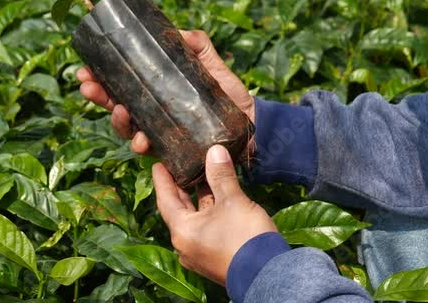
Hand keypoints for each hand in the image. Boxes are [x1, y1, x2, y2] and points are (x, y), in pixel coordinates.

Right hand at [76, 29, 255, 155]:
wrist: (252, 123)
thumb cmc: (229, 93)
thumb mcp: (212, 64)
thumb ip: (198, 45)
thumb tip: (178, 31)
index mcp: (154, 91)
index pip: (120, 84)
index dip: (100, 78)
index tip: (85, 69)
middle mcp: (151, 112)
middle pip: (115, 105)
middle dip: (97, 97)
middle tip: (87, 86)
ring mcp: (159, 132)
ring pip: (127, 128)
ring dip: (117, 120)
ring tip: (119, 110)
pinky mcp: (172, 150)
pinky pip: (150, 150)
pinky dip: (141, 144)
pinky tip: (141, 139)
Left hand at [153, 144, 277, 285]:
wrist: (268, 276)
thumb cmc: (245, 238)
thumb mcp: (233, 201)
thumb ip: (221, 176)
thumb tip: (214, 151)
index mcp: (181, 231)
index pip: (165, 199)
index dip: (162, 179)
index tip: (159, 164)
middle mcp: (185, 244)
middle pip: (178, 210)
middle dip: (180, 188)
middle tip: (179, 166)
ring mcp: (199, 253)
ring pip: (194, 219)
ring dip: (198, 199)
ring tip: (201, 177)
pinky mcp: (214, 257)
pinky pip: (205, 229)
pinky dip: (208, 212)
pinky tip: (218, 199)